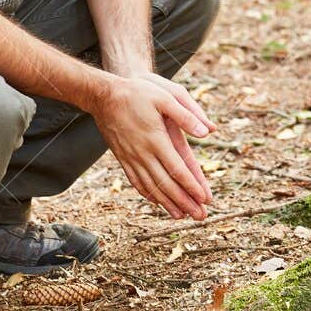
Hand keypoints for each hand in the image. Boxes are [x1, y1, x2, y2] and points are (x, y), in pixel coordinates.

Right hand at [91, 74, 216, 219]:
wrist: (103, 96)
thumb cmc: (137, 93)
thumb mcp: (165, 96)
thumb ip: (186, 115)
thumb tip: (207, 131)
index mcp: (156, 139)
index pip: (178, 170)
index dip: (192, 186)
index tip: (205, 199)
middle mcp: (143, 153)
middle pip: (166, 184)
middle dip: (184, 202)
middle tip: (200, 216)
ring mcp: (131, 158)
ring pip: (151, 187)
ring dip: (167, 203)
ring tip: (181, 216)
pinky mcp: (122, 158)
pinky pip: (136, 182)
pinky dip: (148, 194)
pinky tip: (156, 202)